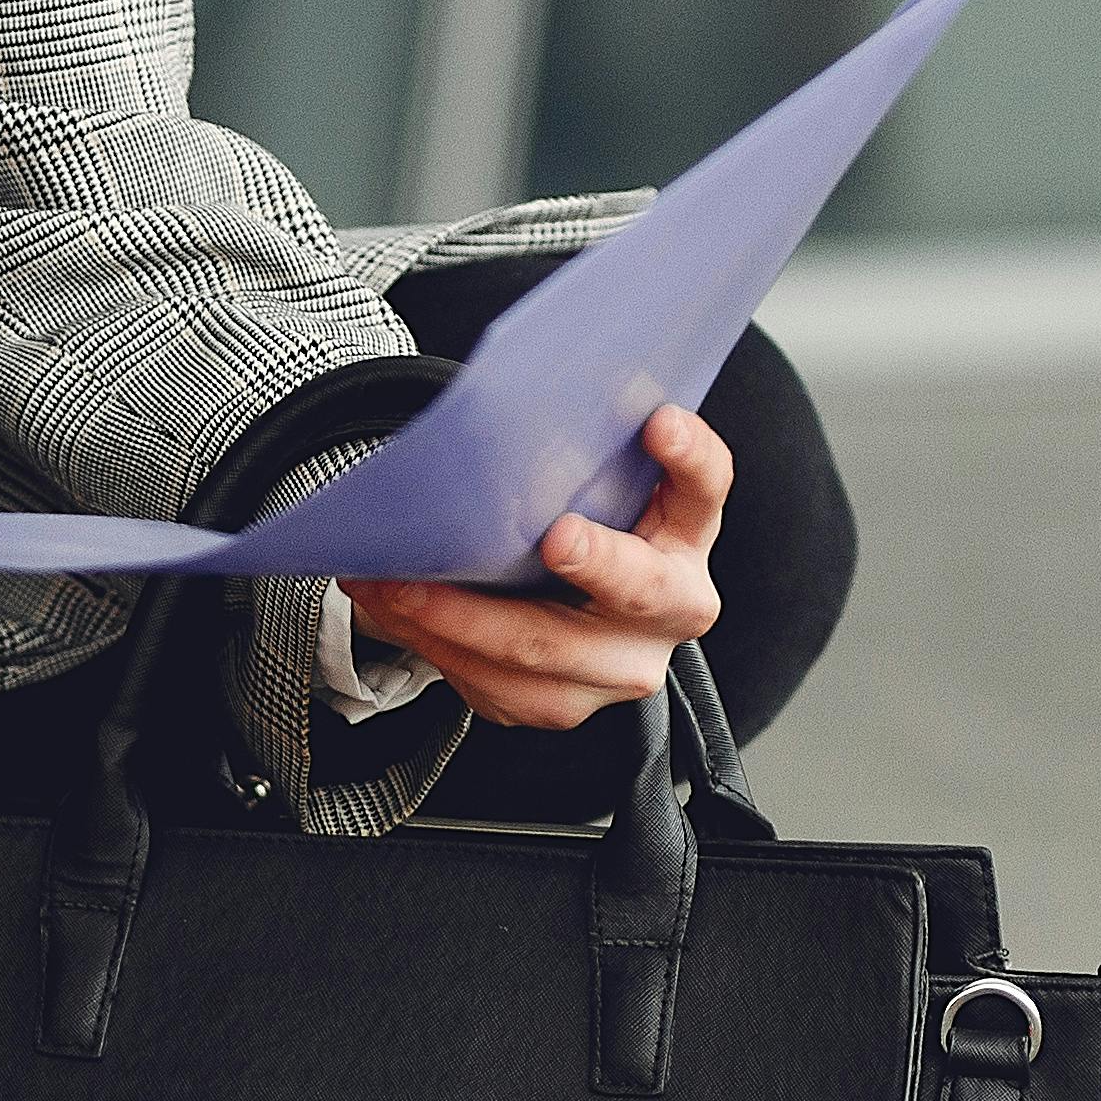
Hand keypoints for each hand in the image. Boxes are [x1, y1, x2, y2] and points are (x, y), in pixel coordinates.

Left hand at [348, 406, 730, 733]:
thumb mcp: (592, 482)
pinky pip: (499, 687)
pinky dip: (438, 646)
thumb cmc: (578, 520)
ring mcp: (620, 667)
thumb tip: (516, 398)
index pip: (704, 488)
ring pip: (548, 655)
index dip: (689, 458)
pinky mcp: (562, 703)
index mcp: (687, 532)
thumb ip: (577, 452)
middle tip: (554, 537)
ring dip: (464, 618)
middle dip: (598, 562)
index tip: (660, 423)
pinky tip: (396, 610)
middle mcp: (671, 608)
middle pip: (643, 591)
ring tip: (402, 580)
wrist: (562, 600)